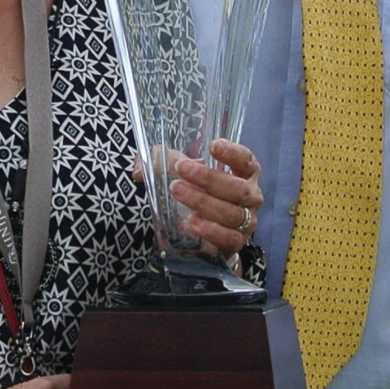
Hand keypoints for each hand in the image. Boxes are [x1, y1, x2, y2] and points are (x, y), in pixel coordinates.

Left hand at [168, 138, 263, 260]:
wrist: (203, 234)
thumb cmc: (197, 192)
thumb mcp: (182, 172)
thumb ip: (162, 163)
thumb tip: (139, 171)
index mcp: (244, 173)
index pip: (247, 160)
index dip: (233, 152)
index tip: (213, 145)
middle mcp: (250, 196)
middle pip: (238, 188)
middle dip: (209, 178)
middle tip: (181, 169)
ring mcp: (246, 221)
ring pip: (231, 213)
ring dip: (203, 201)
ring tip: (177, 191)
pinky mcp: (236, 243)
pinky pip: (229, 238)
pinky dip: (211, 231)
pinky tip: (191, 223)